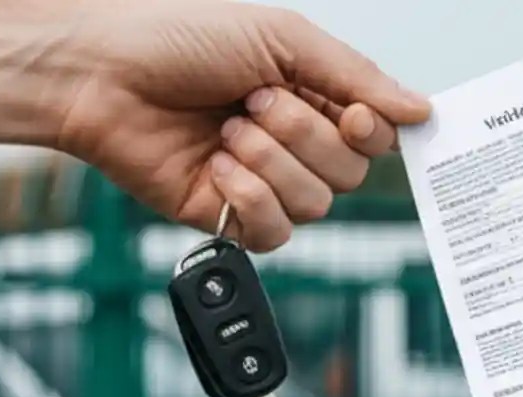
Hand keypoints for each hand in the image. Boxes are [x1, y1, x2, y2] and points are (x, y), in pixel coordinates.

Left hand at [53, 0, 430, 249]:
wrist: (101, 73)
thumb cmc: (178, 39)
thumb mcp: (281, 38)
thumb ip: (355, 76)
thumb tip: (421, 111)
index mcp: (312, 94)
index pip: (376, 136)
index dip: (373, 133)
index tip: (353, 114)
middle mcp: (292, 141)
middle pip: (350, 174)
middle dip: (304, 136)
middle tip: (253, 101)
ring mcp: (261, 181)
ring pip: (315, 205)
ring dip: (270, 161)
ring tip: (225, 129)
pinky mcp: (227, 215)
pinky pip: (274, 233)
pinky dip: (251, 198)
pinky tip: (218, 168)